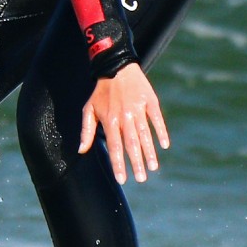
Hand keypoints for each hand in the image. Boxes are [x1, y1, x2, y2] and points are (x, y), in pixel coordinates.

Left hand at [79, 63, 168, 182]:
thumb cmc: (100, 91)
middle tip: (141, 179)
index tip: (122, 179)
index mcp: (110, 120)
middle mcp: (124, 116)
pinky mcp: (150, 100)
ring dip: (149, 152)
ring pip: (145, 134)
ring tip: (153, 167)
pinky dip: (161, 131)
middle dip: (136, 163)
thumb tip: (81, 150)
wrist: (116, 66)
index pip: (115, 147)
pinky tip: (165, 145)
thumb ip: (86, 131)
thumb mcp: (89, 109)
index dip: (119, 164)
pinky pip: (156, 118)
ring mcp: (138, 109)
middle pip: (131, 144)